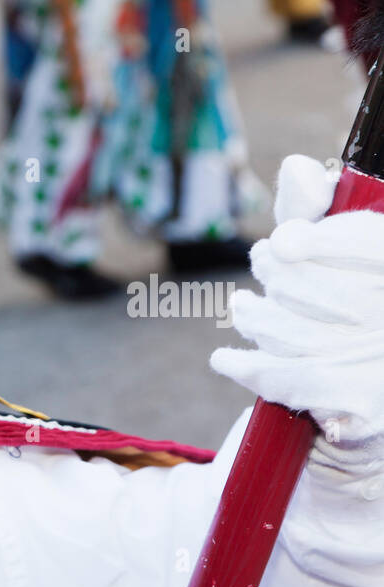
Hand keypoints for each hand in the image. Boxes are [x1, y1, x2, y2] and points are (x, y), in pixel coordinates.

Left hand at [211, 155, 383, 454]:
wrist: (363, 409)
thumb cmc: (343, 319)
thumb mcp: (330, 259)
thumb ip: (315, 214)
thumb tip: (297, 168)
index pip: (369, 246)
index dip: (322, 241)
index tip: (284, 243)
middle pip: (322, 287)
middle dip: (278, 277)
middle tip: (262, 268)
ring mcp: (381, 368)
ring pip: (298, 333)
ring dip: (258, 320)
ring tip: (243, 311)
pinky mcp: (361, 410)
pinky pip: (291, 380)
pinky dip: (249, 368)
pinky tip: (225, 360)